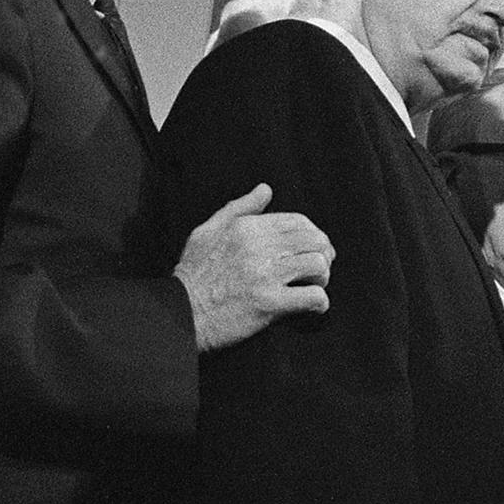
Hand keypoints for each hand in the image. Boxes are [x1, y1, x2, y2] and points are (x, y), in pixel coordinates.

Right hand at [176, 183, 332, 352]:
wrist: (180, 313)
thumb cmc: (194, 274)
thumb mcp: (208, 231)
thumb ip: (240, 209)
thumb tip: (265, 190)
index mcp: (246, 228)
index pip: (298, 221)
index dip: (313, 234)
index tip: (314, 247)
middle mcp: (257, 248)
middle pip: (313, 240)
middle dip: (323, 254)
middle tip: (319, 268)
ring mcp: (264, 275)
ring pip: (317, 265)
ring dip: (322, 277)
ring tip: (313, 285)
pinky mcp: (269, 303)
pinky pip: (312, 297)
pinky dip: (319, 303)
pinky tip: (312, 306)